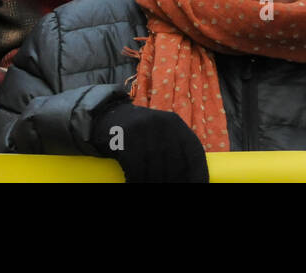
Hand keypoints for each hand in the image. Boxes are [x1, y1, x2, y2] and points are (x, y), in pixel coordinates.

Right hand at [88, 100, 207, 182]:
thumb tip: (193, 178)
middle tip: (170, 189)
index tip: (198, 185)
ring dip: (154, 184)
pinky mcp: (126, 138)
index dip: (198, 173)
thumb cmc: (139, 133)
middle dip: (174, 181)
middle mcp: (163, 124)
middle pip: (176, 164)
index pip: (194, 152)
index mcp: (175, 123)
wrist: (107, 116)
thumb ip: (175, 149)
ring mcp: (144, 130)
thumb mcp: (161, 133)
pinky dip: (136, 181)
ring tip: (152, 189)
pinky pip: (136, 169)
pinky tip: (133, 185)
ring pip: (156, 169)